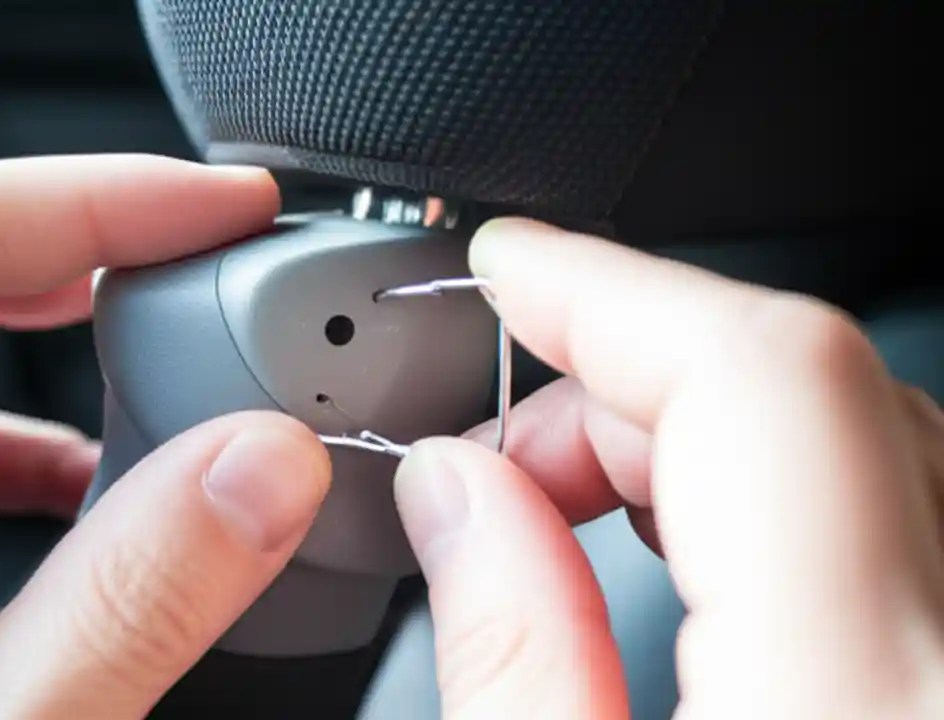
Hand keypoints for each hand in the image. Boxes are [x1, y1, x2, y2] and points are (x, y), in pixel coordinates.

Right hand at [395, 219, 943, 717]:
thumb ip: (510, 656)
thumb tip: (455, 491)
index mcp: (857, 700)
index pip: (758, 378)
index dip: (610, 287)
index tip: (506, 271)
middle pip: (807, 390)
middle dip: (619, 386)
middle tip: (504, 463)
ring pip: (859, 434)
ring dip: (691, 435)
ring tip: (571, 512)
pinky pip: (895, 507)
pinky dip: (766, 488)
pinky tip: (680, 551)